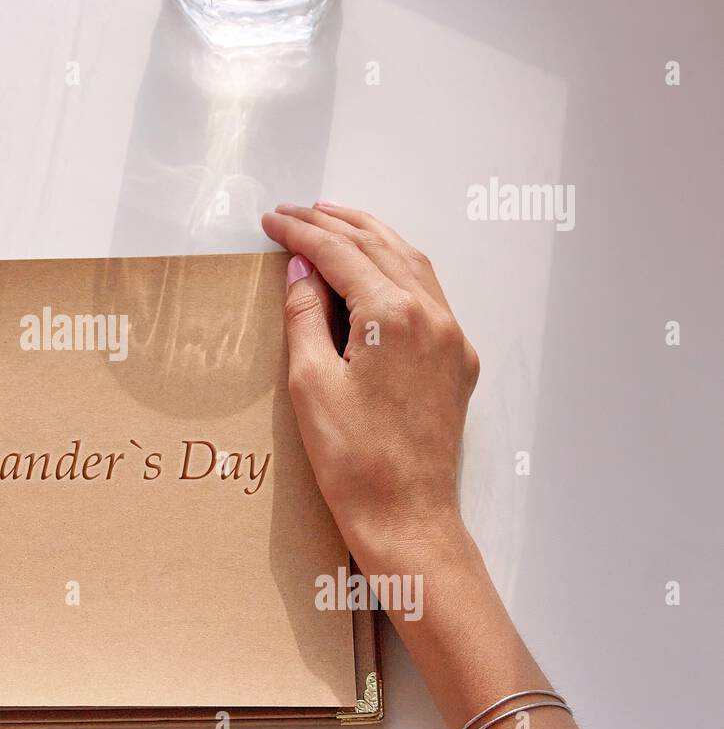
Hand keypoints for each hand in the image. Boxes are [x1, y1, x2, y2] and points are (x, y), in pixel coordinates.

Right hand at [261, 202, 479, 572]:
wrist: (407, 516)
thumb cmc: (353, 460)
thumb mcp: (310, 383)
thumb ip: (305, 316)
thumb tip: (301, 271)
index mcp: (393, 315)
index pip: (341, 254)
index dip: (302, 233)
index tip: (272, 221)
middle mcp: (432, 315)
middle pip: (380, 246)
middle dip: (335, 224)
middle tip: (296, 212)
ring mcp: (451, 337)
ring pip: (411, 263)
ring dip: (370, 237)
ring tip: (335, 222)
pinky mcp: (457, 361)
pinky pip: (428, 294)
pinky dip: (396, 268)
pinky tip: (375, 269)